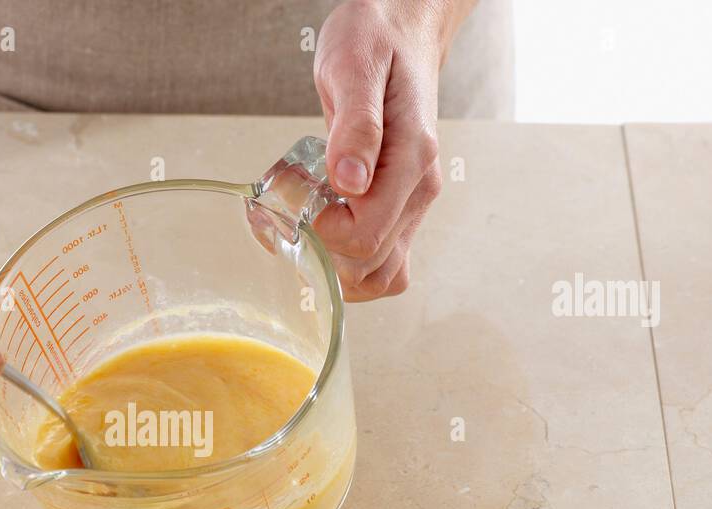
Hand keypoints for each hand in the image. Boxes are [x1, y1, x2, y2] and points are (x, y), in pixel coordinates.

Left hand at [313, 0, 450, 301]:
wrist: (400, 31)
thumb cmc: (374, 41)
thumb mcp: (353, 66)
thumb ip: (356, 126)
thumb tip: (350, 182)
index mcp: (412, 157)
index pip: (366, 234)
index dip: (322, 230)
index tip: (298, 196)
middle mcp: (419, 188)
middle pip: (371, 264)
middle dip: (322, 248)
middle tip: (293, 206)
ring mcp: (413, 202)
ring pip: (381, 275)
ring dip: (336, 267)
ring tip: (307, 222)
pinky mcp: (401, 208)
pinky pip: (382, 262)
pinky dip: (349, 264)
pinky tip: (323, 232)